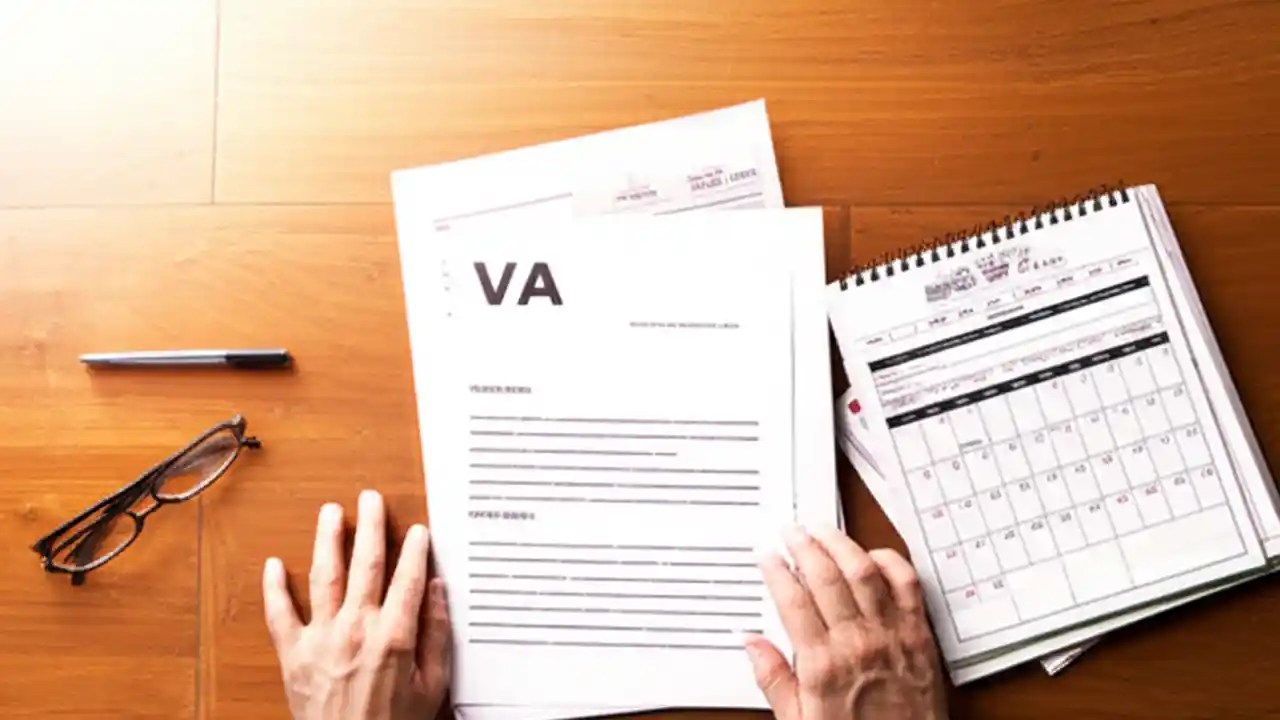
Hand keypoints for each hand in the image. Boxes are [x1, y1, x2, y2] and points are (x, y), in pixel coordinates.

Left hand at [262, 490, 451, 719]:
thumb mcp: (432, 686)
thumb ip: (437, 636)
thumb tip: (439, 592)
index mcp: (394, 635)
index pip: (407, 578)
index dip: (414, 550)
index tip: (417, 530)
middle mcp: (356, 628)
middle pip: (365, 564)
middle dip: (370, 526)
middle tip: (370, 498)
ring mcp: (321, 638)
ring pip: (324, 576)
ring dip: (328, 539)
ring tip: (331, 512)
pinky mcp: (293, 654)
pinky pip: (279, 614)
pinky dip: (274, 588)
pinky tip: (273, 564)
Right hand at [746, 526, 945, 719]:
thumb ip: (773, 680)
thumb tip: (751, 644)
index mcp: (823, 665)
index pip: (793, 600)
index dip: (776, 571)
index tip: (767, 556)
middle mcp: (857, 643)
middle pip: (826, 576)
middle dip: (804, 546)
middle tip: (792, 532)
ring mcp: (891, 635)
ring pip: (864, 571)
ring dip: (841, 544)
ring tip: (824, 531)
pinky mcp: (919, 635)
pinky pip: (907, 584)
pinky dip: (890, 561)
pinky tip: (872, 555)